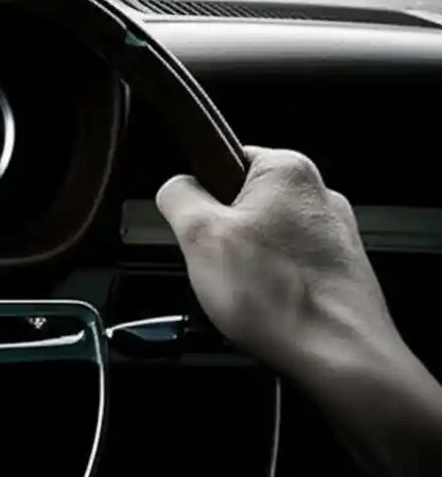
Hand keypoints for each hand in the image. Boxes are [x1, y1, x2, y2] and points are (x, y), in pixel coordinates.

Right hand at [156, 146, 392, 372]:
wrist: (340, 358)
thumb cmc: (276, 296)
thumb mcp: (199, 235)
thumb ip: (177, 196)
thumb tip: (176, 188)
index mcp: (288, 170)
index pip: (223, 159)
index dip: (200, 196)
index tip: (200, 229)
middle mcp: (319, 194)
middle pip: (243, 202)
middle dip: (223, 235)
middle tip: (218, 266)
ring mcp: (334, 234)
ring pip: (264, 238)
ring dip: (246, 264)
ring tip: (247, 293)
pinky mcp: (340, 269)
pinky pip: (287, 267)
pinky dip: (272, 285)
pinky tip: (268, 307)